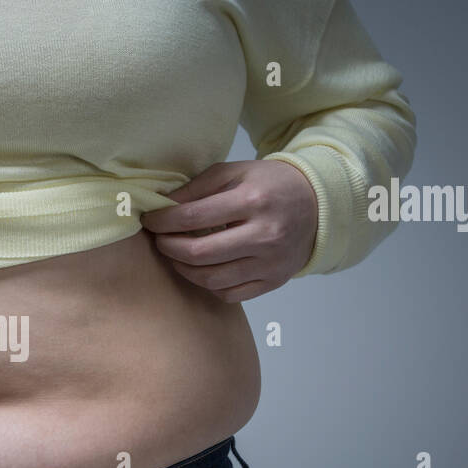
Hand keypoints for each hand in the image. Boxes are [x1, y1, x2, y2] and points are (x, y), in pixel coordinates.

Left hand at [139, 160, 318, 301]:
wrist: (318, 204)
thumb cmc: (269, 185)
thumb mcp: (236, 172)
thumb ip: (197, 187)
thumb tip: (162, 206)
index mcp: (253, 200)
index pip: (193, 216)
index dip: (163, 221)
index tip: (149, 220)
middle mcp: (264, 235)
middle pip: (199, 253)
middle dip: (169, 247)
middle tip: (159, 240)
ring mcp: (271, 263)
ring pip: (212, 279)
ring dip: (184, 269)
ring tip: (176, 255)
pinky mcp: (274, 282)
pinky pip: (229, 295)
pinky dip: (208, 285)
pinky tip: (202, 270)